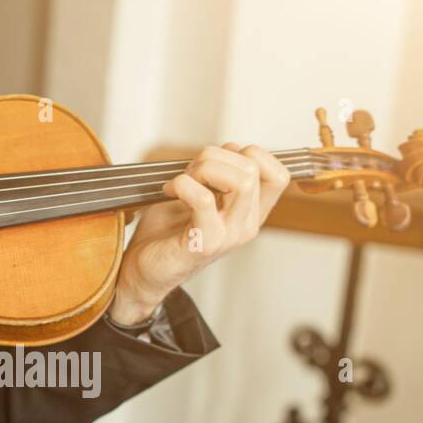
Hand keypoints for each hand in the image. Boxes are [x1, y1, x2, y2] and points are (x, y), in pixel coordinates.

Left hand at [106, 143, 291, 323]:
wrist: (144, 271)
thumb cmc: (168, 232)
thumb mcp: (202, 196)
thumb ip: (220, 175)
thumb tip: (224, 150)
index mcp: (249, 213)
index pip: (278, 174)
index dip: (248, 154)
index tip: (218, 163)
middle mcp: (246, 225)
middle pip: (253, 168)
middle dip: (216, 157)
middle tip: (190, 172)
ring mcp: (229, 235)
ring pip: (241, 180)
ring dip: (203, 168)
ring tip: (181, 181)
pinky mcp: (206, 243)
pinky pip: (204, 198)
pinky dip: (182, 184)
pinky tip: (169, 191)